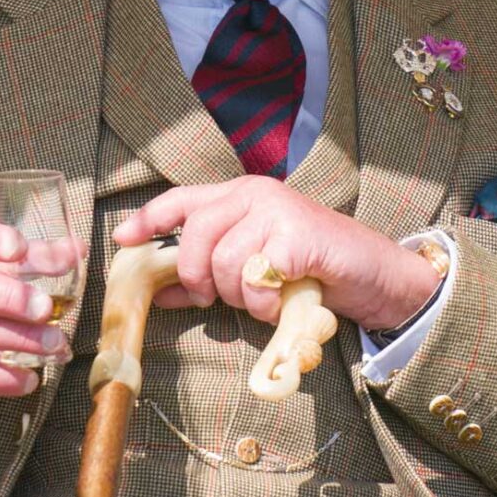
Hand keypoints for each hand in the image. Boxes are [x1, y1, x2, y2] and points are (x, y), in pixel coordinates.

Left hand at [113, 176, 439, 329]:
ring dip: (238, 297)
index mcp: (240, 195)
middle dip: (196, 278)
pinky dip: (264, 302)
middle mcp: (255, 193)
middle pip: (194, 235)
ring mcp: (277, 209)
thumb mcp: (254, 269)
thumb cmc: (311, 271)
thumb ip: (211, 272)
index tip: (122, 239)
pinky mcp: (298, 234)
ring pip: (224, 262)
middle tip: (215, 300)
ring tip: (262, 301)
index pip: (182, 198)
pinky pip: (257, 277)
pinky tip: (280, 303)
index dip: (149, 218)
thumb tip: (163, 292)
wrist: (374, 274)